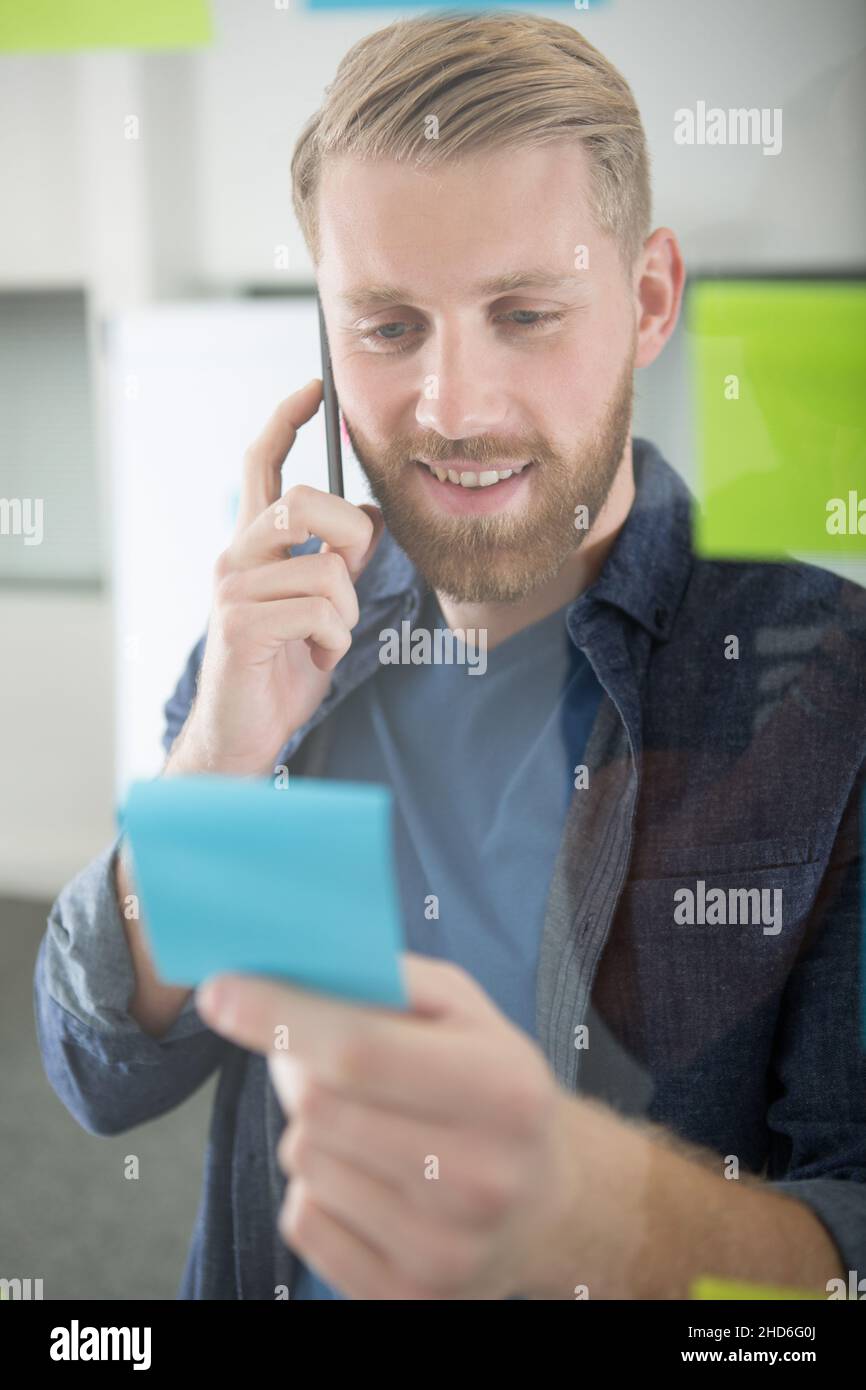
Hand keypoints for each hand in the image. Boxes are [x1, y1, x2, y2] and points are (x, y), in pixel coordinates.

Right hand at [170, 379, 383, 778]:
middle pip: (309, 504)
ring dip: (346, 614)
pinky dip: (335, 640)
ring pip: (327, 570)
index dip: (287, 422)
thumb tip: (372, 515)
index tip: (315, 388)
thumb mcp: (324, 607)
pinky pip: (320, 612)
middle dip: (352, 542)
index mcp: (254, 546)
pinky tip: (314, 657)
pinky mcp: (241, 625)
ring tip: (325, 639)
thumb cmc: (282, 670)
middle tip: (348, 584)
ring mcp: (234, 589)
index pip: (264, 466)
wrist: (244, 734)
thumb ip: (341, 562)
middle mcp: (236, 556)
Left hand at [195, 955, 574, 1298]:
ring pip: (303, 1160)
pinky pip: (302, 1220)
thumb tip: (294, 966)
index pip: (360, 1050)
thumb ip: (389, 979)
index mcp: (502, 1089)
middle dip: (294, 1065)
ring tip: (360, 1120)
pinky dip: (315, 1186)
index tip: (220, 990)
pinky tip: (362, 1175)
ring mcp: (443, 1248)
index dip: (280, 1016)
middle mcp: (480, 1176)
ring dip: (311, 1127)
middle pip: (319, 1107)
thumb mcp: (466, 1011)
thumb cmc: (491, 1084)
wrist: (548, 1203)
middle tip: (308, 1050)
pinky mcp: (405, 1295)